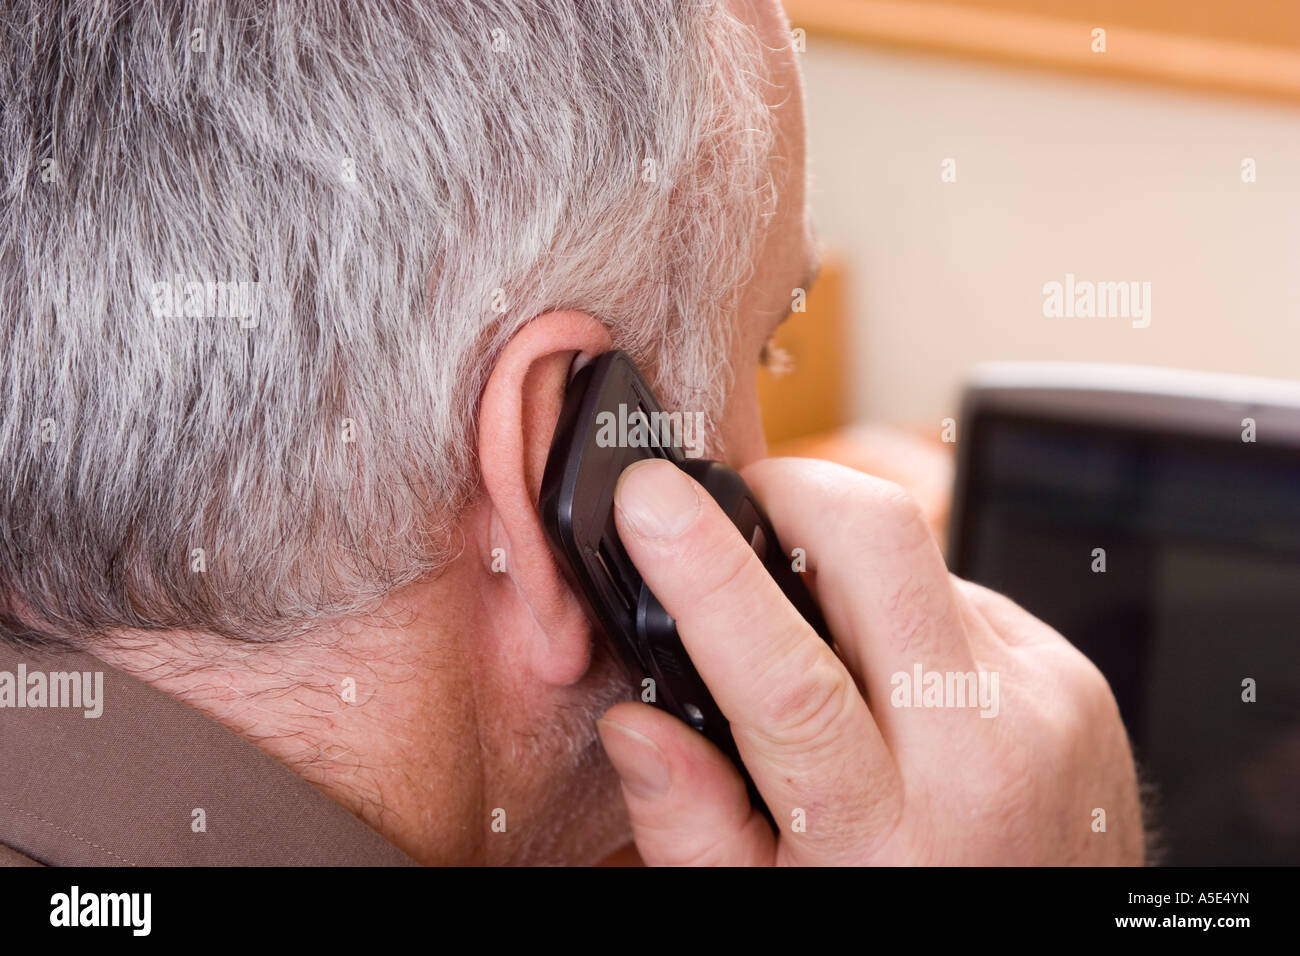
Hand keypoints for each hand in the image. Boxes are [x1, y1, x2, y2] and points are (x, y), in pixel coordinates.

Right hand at [596, 457, 1143, 864]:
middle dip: (792, 491)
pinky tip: (900, 683)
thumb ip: (690, 825)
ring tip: (832, 651)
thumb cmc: (908, 927)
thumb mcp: (770, 912)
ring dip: (848, 573)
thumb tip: (636, 722)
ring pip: (918, 559)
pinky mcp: (1075, 676)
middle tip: (738, 518)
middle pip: (881, 542)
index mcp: (885, 832)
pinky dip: (908, 616)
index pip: (787, 673)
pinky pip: (964, 598)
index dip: (707, 570)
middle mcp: (983, 751)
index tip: (651, 502)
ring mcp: (1045, 701)